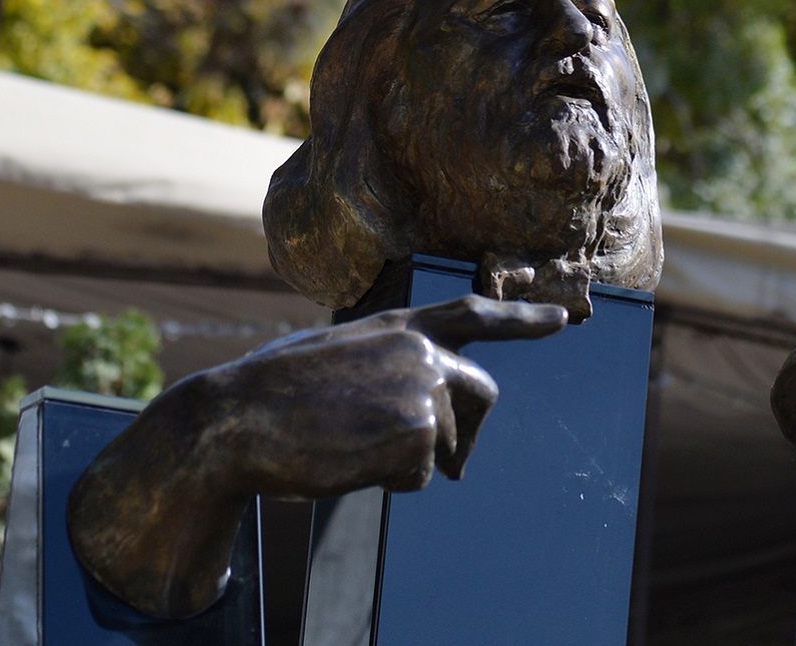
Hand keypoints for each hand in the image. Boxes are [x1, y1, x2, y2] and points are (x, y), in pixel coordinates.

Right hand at [221, 294, 568, 497]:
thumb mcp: (336, 359)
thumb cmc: (272, 395)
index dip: (520, 320)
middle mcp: (420, 349)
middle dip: (466, 436)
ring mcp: (423, 387)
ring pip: (445, 445)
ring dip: (405, 461)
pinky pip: (420, 476)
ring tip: (347, 445)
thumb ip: (385, 367)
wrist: (235, 420)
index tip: (560, 320)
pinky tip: (346, 460)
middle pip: (482, 397)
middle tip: (446, 467)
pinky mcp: (418, 431)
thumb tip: (424, 410)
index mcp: (396, 325)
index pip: (473, 315)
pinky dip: (387, 480)